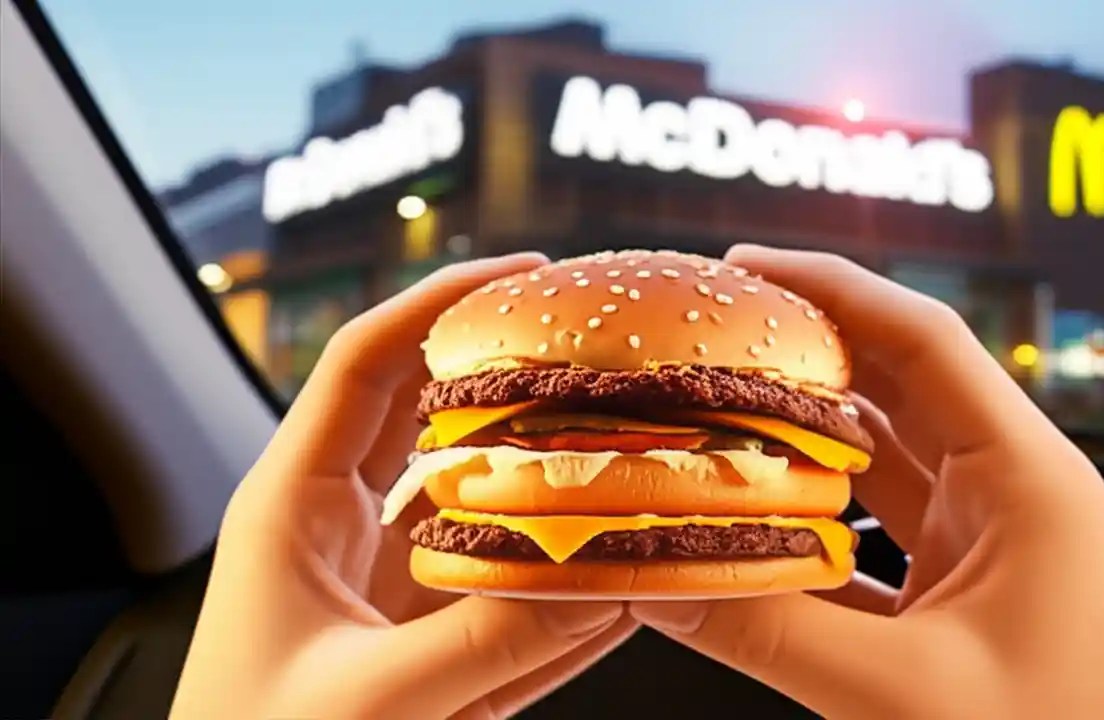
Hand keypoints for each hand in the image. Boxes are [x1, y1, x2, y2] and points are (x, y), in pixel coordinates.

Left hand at [172, 253, 636, 719]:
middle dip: (512, 376)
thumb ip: (486, 644)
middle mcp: (340, 533)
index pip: (363, 366)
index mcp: (289, 509)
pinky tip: (623, 571)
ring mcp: (386, 591)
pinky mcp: (423, 649)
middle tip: (596, 347)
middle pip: (432, 417)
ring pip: (481, 508)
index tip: (523, 273)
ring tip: (628, 447)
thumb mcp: (366, 704)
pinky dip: (561, 583)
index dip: (438, 304)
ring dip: (549, 480)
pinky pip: (505, 599)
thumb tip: (609, 580)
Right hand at [631, 245, 1103, 719]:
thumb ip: (771, 632)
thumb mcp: (903, 694)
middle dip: (805, 354)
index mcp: (1032, 482)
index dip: (833, 288)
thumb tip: (654, 577)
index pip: (927, 341)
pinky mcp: (964, 594)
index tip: (746, 268)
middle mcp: (1014, 495)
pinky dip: (811, 522)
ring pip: (882, 460)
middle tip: (710, 335)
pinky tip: (749, 524)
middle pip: (898, 386)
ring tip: (712, 417)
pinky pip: (875, 533)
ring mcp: (989, 544)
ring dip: (802, 440)